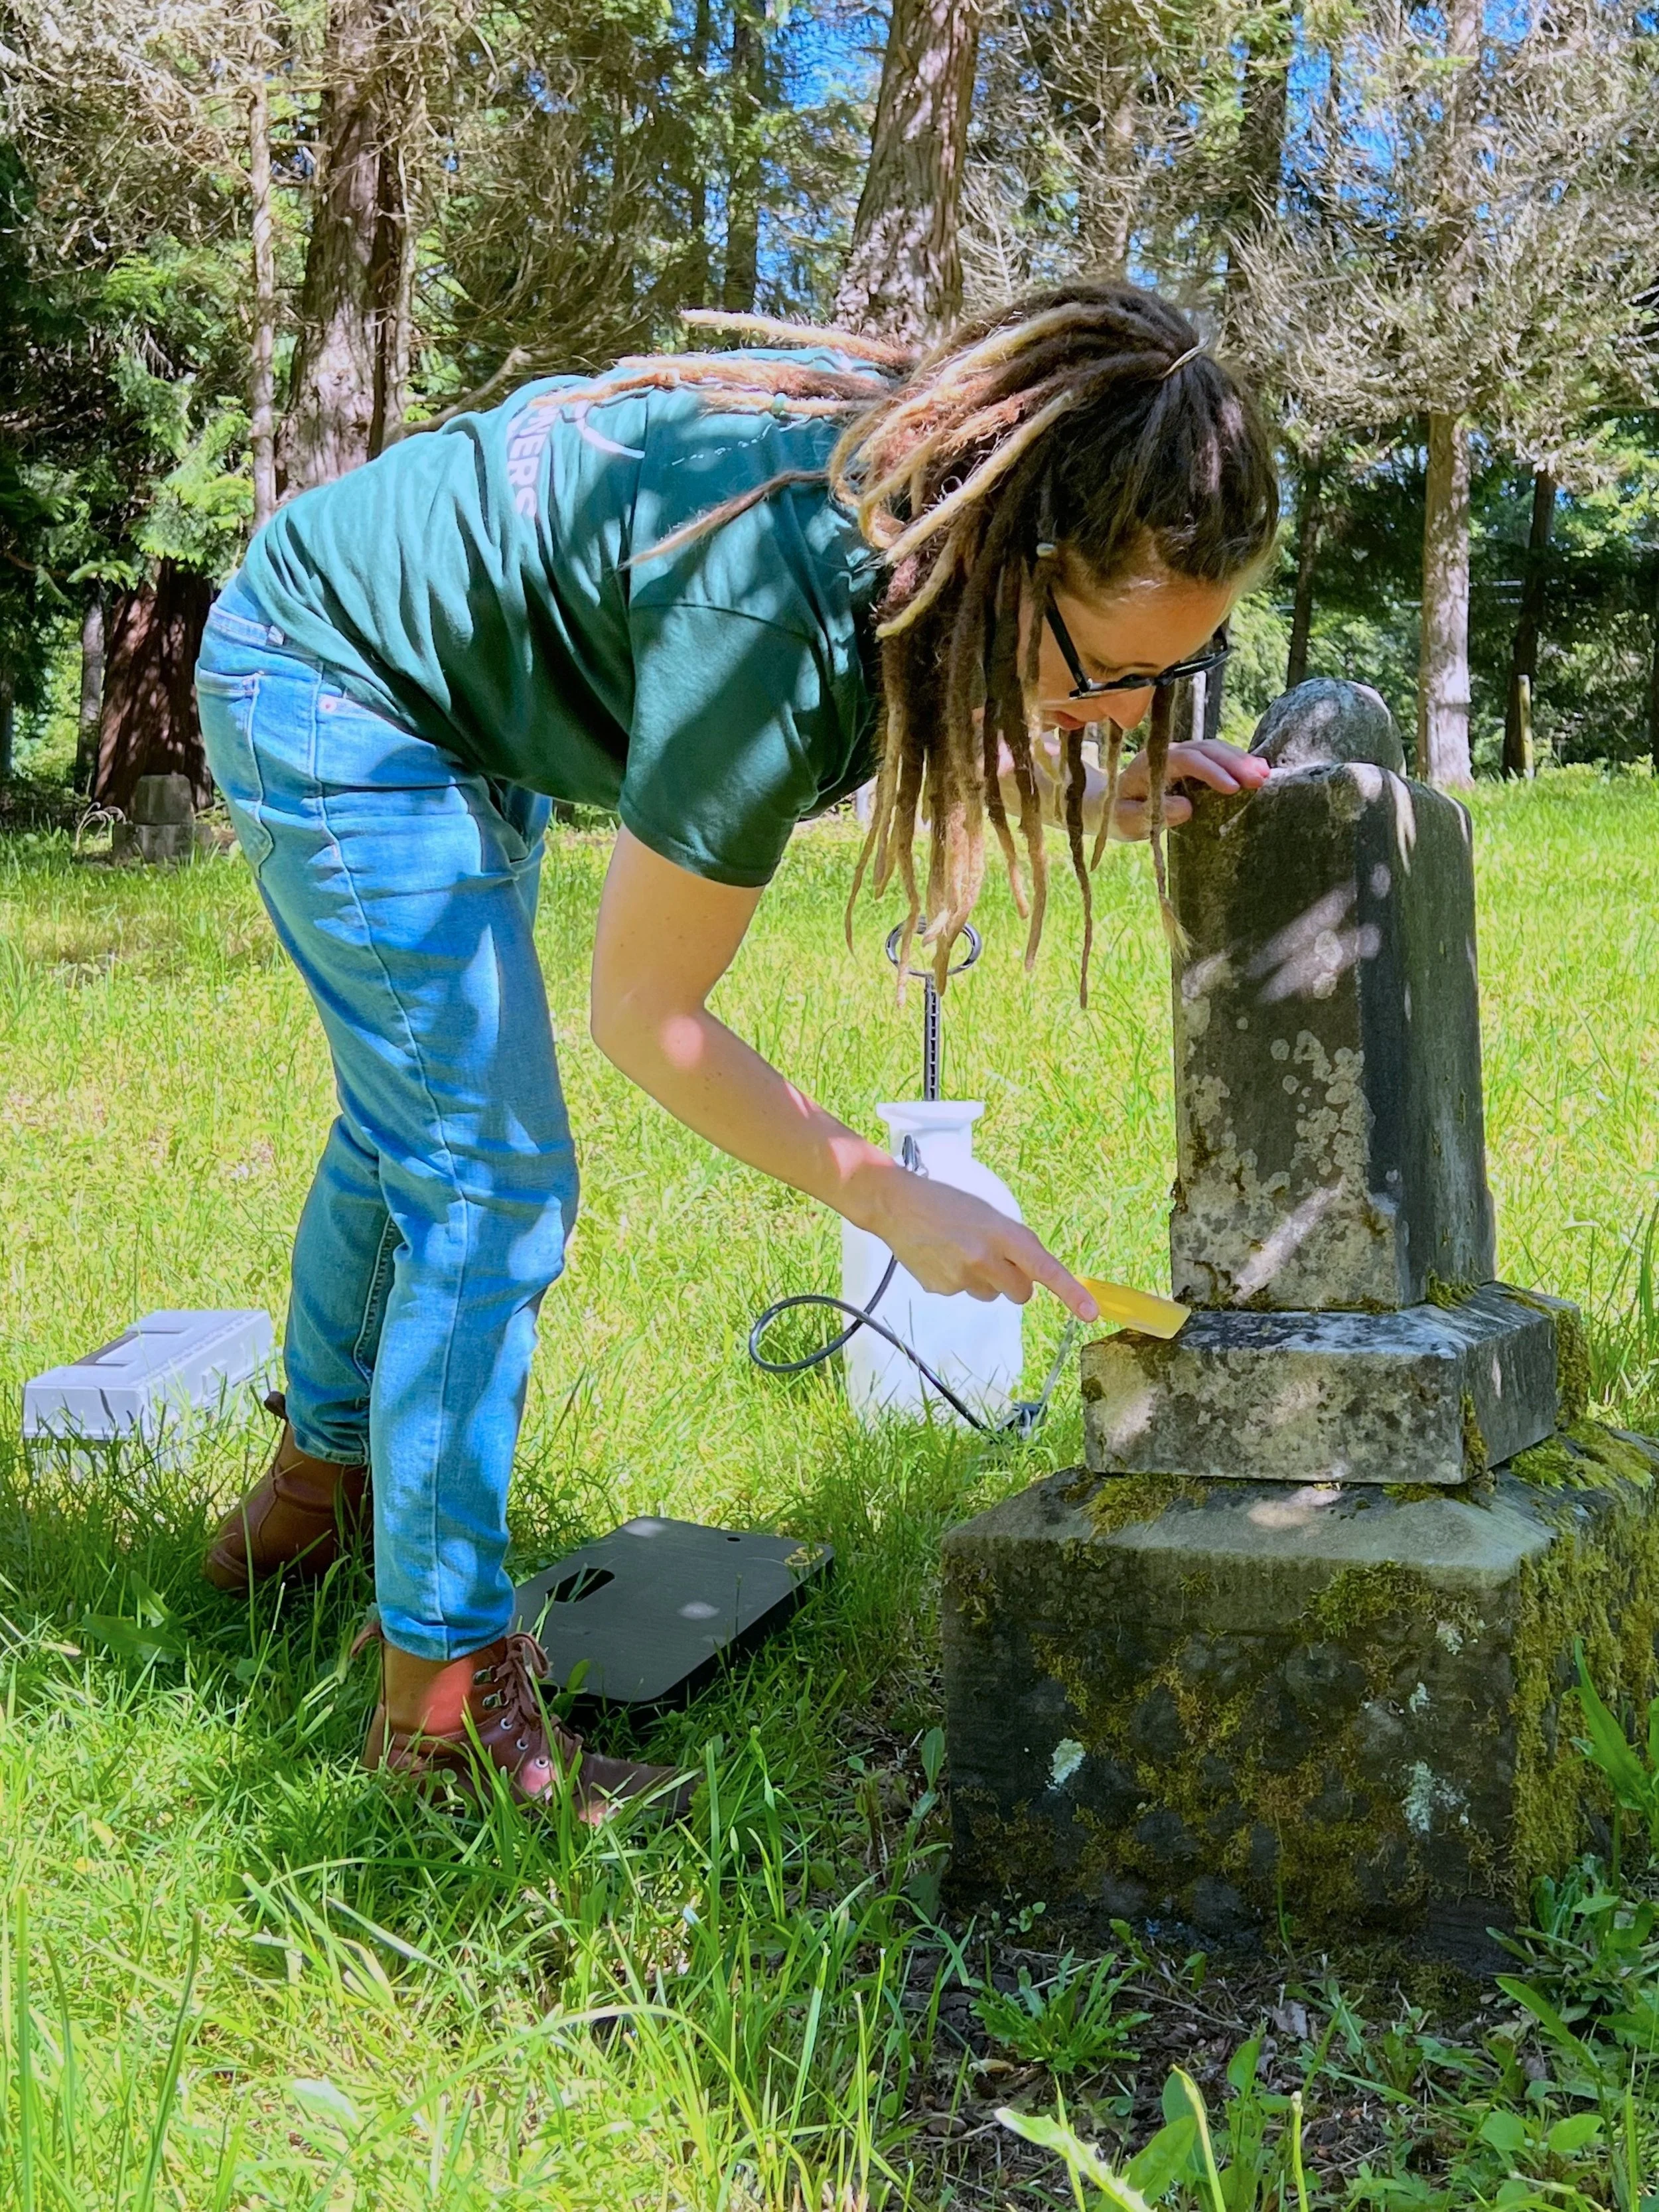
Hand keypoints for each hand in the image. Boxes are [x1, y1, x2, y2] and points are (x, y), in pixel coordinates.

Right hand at [865, 1171, 1099, 1321]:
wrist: (896, 1205)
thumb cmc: (946, 1203)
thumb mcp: (988, 1214)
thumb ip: (1012, 1243)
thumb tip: (1029, 1275)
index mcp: (1002, 1233)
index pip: (1044, 1268)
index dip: (1070, 1292)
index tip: (1091, 1313)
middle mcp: (984, 1259)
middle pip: (1021, 1294)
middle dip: (1016, 1282)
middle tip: (995, 1258)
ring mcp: (961, 1277)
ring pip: (991, 1295)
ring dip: (984, 1279)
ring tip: (960, 1251)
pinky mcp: (940, 1289)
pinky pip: (964, 1293)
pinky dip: (958, 1279)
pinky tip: (941, 1257)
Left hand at [1105, 736, 1269, 840]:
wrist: (1108, 803)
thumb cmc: (1117, 814)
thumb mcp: (1127, 821)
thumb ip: (1151, 814)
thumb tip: (1186, 807)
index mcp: (1150, 763)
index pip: (1186, 760)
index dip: (1211, 772)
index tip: (1233, 788)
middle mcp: (1168, 752)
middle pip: (1206, 749)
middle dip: (1235, 763)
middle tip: (1260, 780)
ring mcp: (1181, 754)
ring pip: (1214, 749)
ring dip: (1241, 760)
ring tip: (1265, 775)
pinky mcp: (1192, 762)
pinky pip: (1216, 756)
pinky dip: (1237, 762)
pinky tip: (1258, 770)